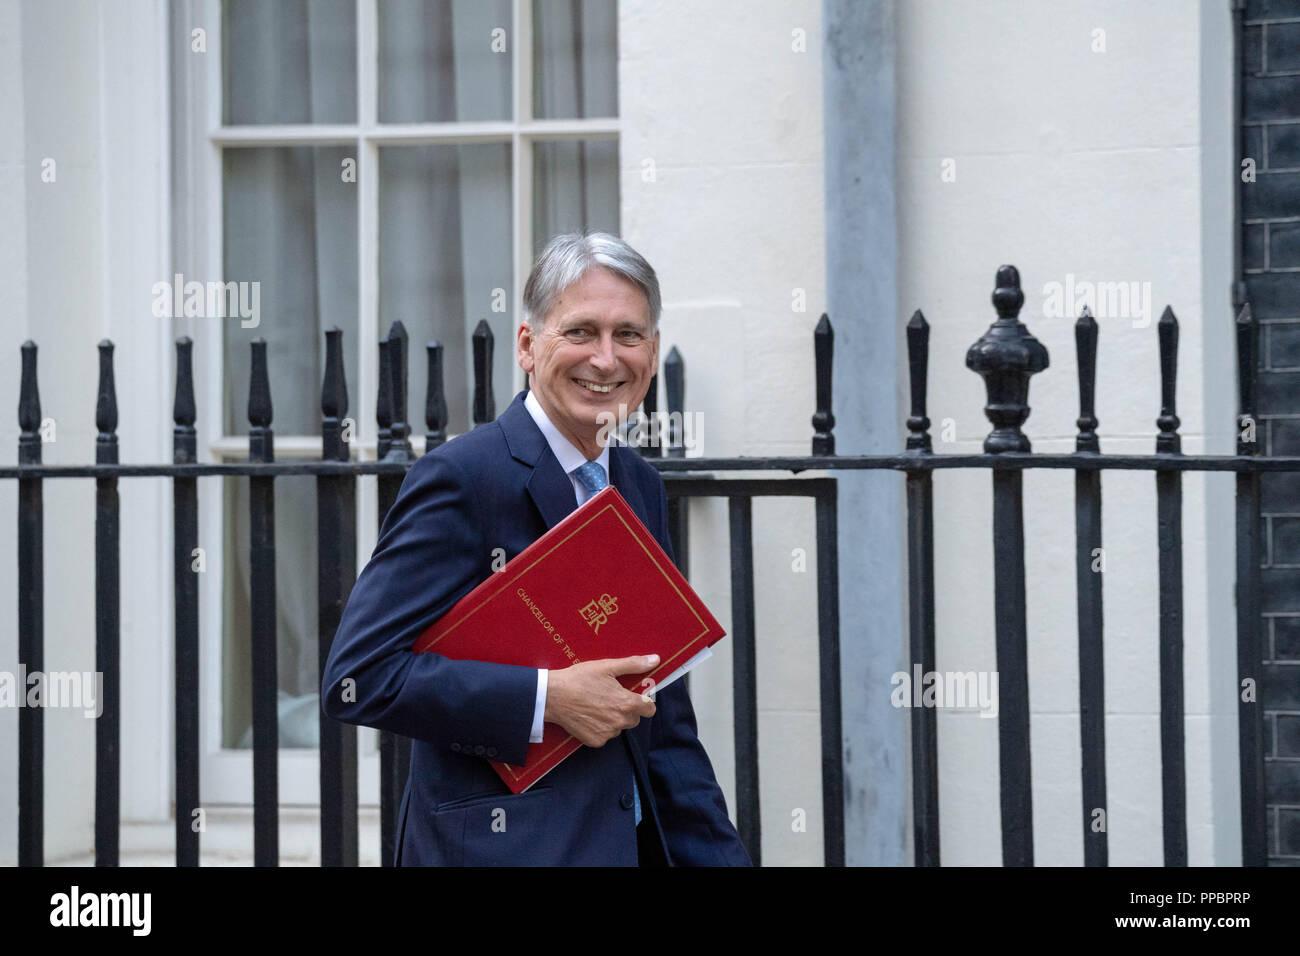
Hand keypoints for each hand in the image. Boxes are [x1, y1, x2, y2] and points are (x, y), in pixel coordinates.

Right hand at [544, 654, 658, 747]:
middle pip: (634, 719)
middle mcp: (620, 722)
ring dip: (613, 719)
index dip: (644, 702)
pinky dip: (600, 728)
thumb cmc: (579, 679)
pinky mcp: (595, 741)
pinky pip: (605, 735)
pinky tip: (589, 715)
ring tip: (596, 705)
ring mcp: (608, 733)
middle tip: (610, 697)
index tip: (635, 696)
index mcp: (627, 703)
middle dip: (626, 709)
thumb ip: (634, 664)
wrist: (553, 696)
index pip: (650, 709)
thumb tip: (655, 659)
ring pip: (618, 727)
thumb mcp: (607, 667)